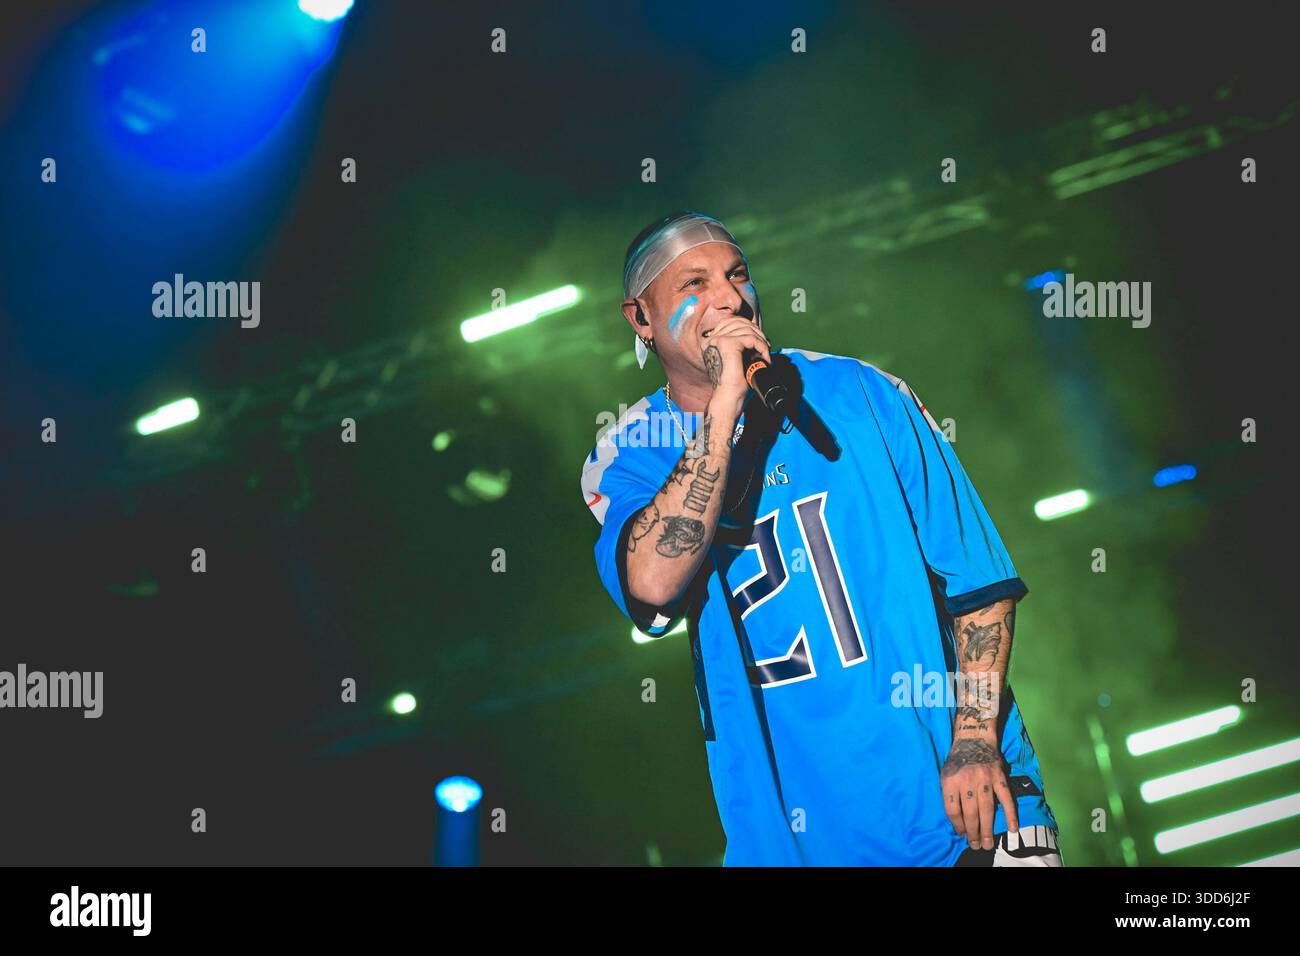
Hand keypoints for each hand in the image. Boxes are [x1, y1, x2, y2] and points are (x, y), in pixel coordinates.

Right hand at [701, 316, 771, 408]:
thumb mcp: (736, 360)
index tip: (760, 343)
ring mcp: (718, 340)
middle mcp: (711, 339)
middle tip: (766, 347)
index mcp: (710, 342)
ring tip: (765, 355)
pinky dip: (762, 346)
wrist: (728, 400)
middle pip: (739, 322)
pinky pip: (751, 338)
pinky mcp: (728, 344)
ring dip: (761, 340)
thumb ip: (740, 347)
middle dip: (757, 332)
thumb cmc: (733, 385)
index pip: (731, 322)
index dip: (749, 328)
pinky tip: (764, 358)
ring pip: (746, 329)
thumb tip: (757, 335)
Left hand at [940, 733, 1019, 849]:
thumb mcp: (946, 774)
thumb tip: (958, 822)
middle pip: (969, 812)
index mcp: (950, 780)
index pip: (952, 809)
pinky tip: (1012, 828)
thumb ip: (950, 795)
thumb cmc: (958, 760)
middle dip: (973, 832)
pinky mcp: (999, 777)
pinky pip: (1006, 799)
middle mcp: (967, 781)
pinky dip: (1010, 814)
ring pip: (986, 809)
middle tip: (976, 846)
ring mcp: (984, 779)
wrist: (974, 738)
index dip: (957, 824)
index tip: (962, 834)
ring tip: (987, 843)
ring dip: (987, 828)